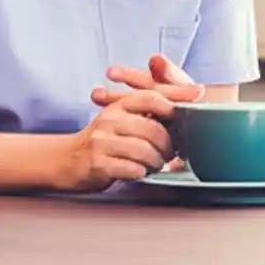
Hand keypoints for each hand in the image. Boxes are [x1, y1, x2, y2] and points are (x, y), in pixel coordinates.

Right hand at [87, 57, 203, 174]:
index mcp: (120, 105)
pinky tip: (140, 172)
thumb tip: (196, 92)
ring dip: (156, 162)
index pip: (151, 97)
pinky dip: (141, 173)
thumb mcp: (124, 117)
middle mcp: (110, 119)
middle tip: (170, 154)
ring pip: (143, 151)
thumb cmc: (105, 139)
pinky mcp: (98, 163)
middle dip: (168, 145)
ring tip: (156, 164)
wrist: (68, 159)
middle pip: (152, 129)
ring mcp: (102, 141)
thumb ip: (154, 108)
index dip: (175, 102)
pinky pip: (131, 169)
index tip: (192, 108)